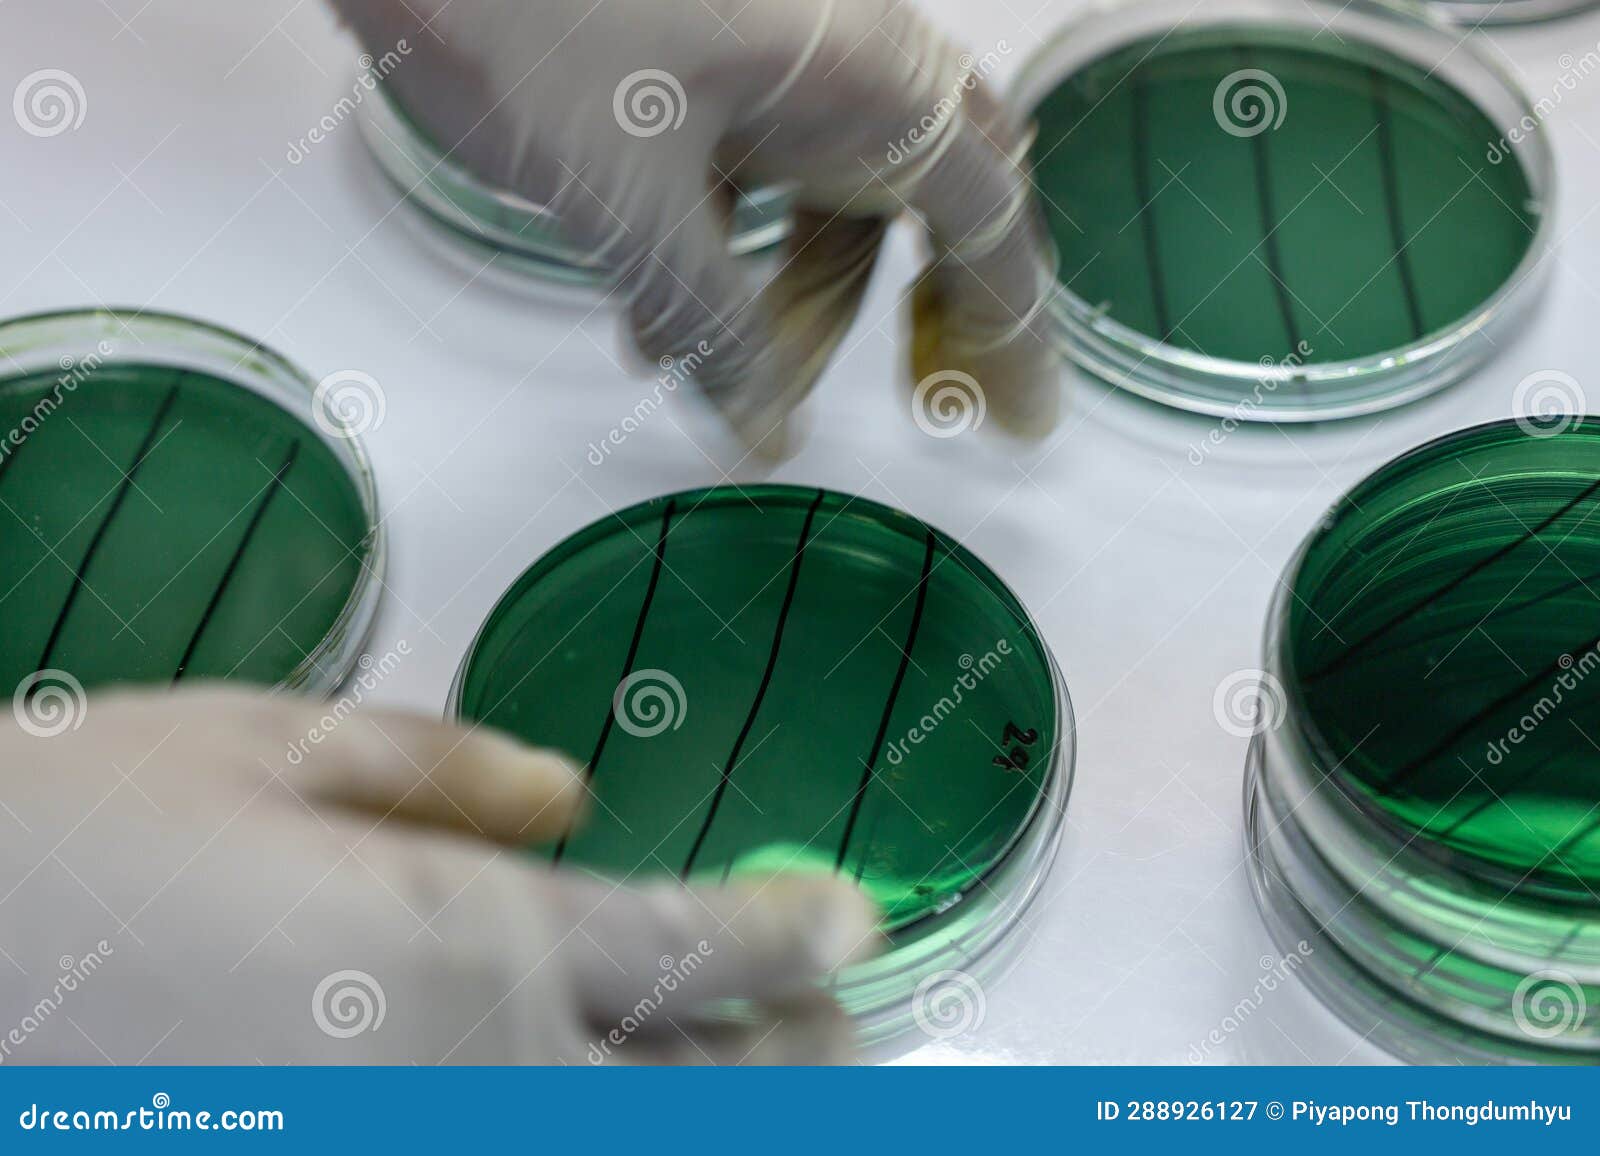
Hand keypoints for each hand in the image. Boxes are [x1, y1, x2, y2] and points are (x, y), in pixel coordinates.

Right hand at [0, 686, 877, 1063]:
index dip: (797, 930)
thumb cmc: (69, 839)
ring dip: (731, 1108)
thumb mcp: (258, 747)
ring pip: (639, 1141)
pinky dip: (598, 1120)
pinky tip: (600, 1084)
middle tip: (846, 1018)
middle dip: (805, 1054)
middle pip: (709, 1087)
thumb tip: (564, 792)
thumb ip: (442, 768)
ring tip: (775, 1074)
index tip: (851, 918)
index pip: (696, 942)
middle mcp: (473, 1075)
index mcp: (464, 936)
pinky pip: (526, 1155)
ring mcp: (424, 1148)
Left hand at [332, 0, 1061, 449]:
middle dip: (914, 308)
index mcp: (864, 74)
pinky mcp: (709, 56)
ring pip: (830, 197)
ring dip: (785, 299)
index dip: (1015, 331)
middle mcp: (843, 55)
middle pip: (929, 198)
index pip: (987, 219)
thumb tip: (765, 429)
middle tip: (915, 400)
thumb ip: (709, 326)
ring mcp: (775, 50)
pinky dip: (725, 253)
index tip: (1025, 420)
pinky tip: (652, 321)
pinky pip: (757, 172)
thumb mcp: (624, 204)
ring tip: (707, 377)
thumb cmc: (515, 11)